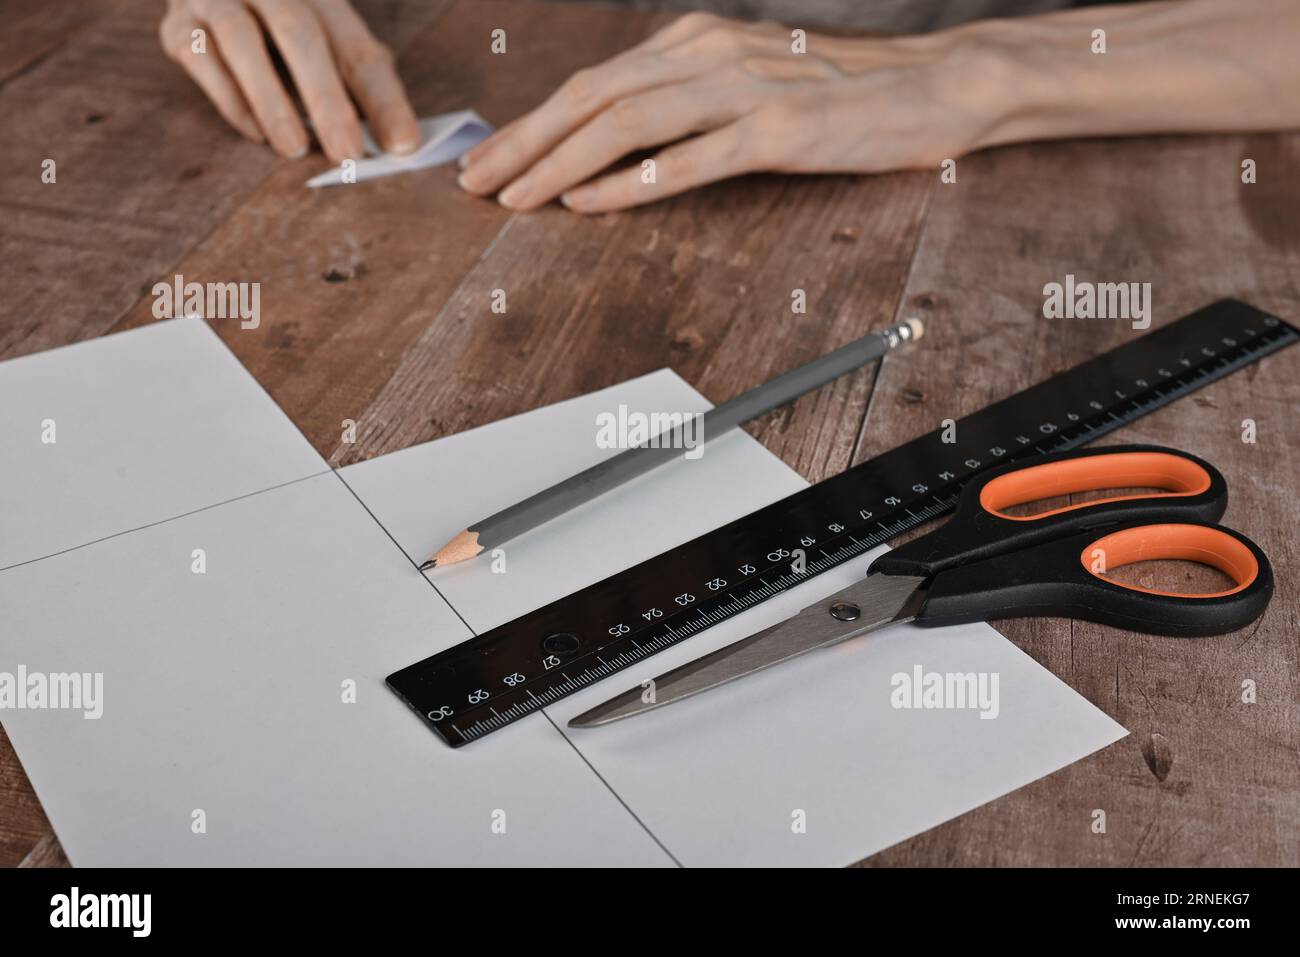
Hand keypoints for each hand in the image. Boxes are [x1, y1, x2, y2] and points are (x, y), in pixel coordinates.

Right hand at [158, 0, 419, 162]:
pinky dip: (232, 100)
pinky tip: (256, 132)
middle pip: (300, 34)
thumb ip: (359, 78)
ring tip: (295, 149)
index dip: (384, 98)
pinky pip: (202, 59)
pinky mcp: (177, 25)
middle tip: (347, 152)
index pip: (358, 47)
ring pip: (242, 42)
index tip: (403, 145)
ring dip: (272, 101)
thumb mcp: (329, 39)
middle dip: (327, 98)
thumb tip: (396, 140)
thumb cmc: (283, 24)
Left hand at [456, 12, 1008, 212]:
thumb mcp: (751, 84)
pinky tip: (587, 203)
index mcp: (695, 41)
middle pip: (594, 96)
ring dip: (560, 161)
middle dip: (524, 142)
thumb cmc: (843, 94)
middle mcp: (708, 53)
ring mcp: (743, 87)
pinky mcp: (777, 127)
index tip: (488, 160)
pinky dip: (630, 182)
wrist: (935, 84)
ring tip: (514, 197)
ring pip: (627, 122)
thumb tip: (622, 144)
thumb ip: (688, 104)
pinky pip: (688, 157)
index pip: (596, 83)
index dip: (532, 123)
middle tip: (474, 183)